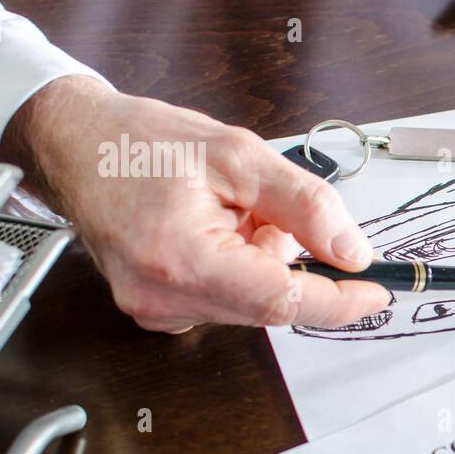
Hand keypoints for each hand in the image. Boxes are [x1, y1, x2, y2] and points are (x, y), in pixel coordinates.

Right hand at [1, 76, 390, 331]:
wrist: (77, 145)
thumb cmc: (142, 143)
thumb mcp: (239, 155)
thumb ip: (305, 204)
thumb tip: (352, 250)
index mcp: (182, 258)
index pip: (284, 301)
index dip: (339, 300)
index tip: (377, 290)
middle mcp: (165, 297)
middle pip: (271, 304)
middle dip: (291, 261)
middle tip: (268, 211)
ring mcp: (157, 310)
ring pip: (252, 303)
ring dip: (262, 262)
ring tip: (228, 212)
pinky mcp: (158, 310)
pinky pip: (226, 300)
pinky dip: (239, 267)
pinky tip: (214, 231)